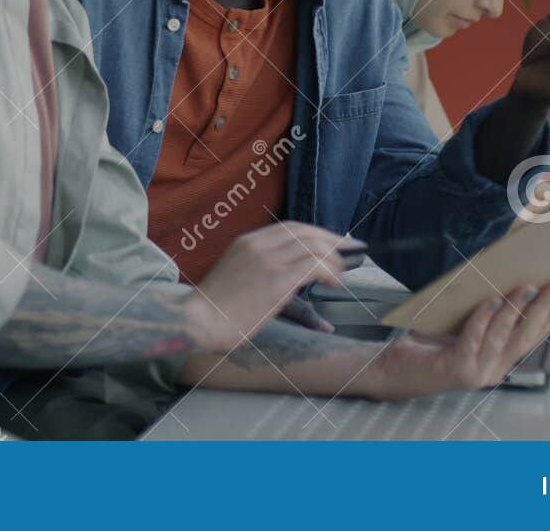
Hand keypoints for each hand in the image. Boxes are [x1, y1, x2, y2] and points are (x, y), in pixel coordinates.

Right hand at [186, 222, 352, 352]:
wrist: (197, 321)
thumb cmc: (215, 310)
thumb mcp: (235, 277)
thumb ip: (260, 272)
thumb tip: (289, 283)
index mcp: (247, 242)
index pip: (290, 228)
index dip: (316, 232)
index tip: (333, 241)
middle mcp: (258, 245)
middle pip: (305, 232)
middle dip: (332, 239)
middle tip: (351, 249)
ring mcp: (267, 260)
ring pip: (313, 246)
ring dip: (334, 259)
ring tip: (341, 274)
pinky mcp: (276, 279)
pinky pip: (314, 266)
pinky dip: (330, 271)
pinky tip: (335, 283)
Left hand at [372, 280, 549, 399]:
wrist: (393, 371)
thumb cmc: (427, 346)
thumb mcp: (462, 325)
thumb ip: (486, 313)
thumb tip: (506, 275)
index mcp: (500, 360)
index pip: (535, 334)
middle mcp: (494, 369)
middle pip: (527, 336)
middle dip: (547, 308)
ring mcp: (477, 371)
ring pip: (504, 337)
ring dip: (519, 310)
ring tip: (530, 286)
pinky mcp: (457, 368)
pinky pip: (474, 338)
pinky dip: (484, 318)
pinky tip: (491, 300)